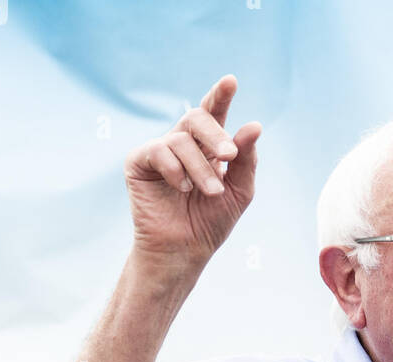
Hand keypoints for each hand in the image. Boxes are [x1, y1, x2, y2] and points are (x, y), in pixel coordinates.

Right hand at [123, 74, 261, 270]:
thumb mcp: (238, 191)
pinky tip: (182, 188)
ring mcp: (159, 150)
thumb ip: (246, 161)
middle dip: (215, 134)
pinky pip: (159, 151)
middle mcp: (181, 143)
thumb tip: (254, 126)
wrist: (185, 250)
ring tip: (209, 192)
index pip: (213, 113)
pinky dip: (176, 170)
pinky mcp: (138, 161)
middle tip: (229, 155)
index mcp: (206, 147)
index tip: (231, 81)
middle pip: (197, 117)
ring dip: (201, 168)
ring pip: (181, 140)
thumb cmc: (211, 222)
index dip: (221, 96)